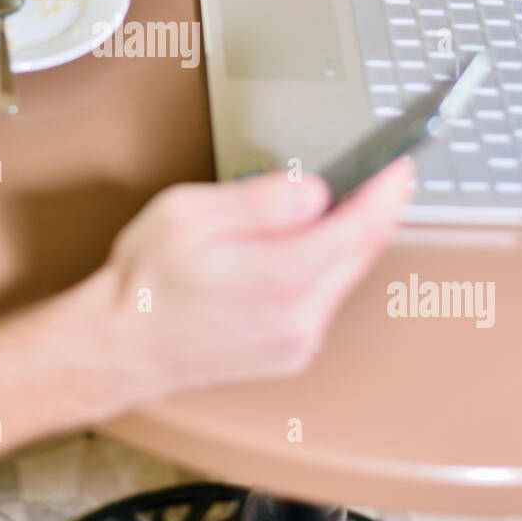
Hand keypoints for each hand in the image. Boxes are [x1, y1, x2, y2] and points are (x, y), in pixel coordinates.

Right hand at [97, 159, 413, 400]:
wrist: (121, 347)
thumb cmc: (145, 282)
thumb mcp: (188, 214)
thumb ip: (259, 200)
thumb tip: (314, 191)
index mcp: (279, 279)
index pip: (360, 228)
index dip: (387, 192)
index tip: (401, 167)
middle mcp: (299, 318)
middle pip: (361, 253)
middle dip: (367, 211)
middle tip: (366, 179)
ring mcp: (299, 342)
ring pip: (344, 276)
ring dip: (339, 241)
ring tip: (301, 219)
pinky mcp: (293, 353)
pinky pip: (325, 299)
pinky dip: (319, 270)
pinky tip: (285, 256)